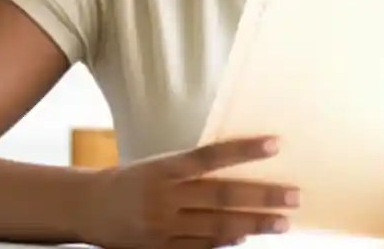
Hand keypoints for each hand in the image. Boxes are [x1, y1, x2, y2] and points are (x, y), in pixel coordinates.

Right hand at [87, 135, 298, 248]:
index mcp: (165, 167)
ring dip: (254, 225)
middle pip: (222, 196)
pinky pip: (201, 247)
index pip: (211, 156)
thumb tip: (239, 173)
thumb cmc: (132, 179)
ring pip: (217, 226)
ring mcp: (163, 226)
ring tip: (282, 222)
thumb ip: (194, 169)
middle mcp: (165, 196)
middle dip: (262, 198)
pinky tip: (246, 237)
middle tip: (294, 197)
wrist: (89, 207)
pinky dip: (226, 242)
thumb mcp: (159, 164)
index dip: (244, 151)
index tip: (276, 144)